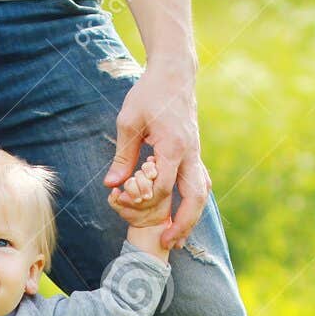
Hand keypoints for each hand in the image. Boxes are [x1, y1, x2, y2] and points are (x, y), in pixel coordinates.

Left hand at [102, 57, 209, 248]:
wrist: (174, 73)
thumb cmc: (149, 93)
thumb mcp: (128, 121)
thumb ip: (122, 155)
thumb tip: (112, 185)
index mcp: (173, 146)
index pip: (164, 186)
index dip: (146, 200)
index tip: (127, 205)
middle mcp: (190, 153)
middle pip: (195, 197)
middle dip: (184, 223)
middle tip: (168, 242)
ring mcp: (196, 153)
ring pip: (202, 192)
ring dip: (192, 217)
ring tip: (177, 237)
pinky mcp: (195, 152)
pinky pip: (199, 182)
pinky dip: (193, 202)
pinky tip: (182, 214)